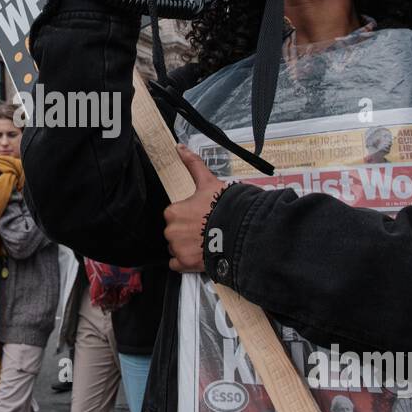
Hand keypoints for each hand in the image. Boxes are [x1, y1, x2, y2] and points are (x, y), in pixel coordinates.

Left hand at [164, 145, 226, 272]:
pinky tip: (199, 255)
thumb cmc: (226, 207)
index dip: (188, 216)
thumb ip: (192, 164)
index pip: (174, 215)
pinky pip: (176, 265)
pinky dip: (185, 262)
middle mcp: (171, 231)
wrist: (241, 231)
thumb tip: (179, 147)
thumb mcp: (209, 182)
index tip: (201, 217)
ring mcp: (178, 249)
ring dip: (187, 246)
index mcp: (173, 212)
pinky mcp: (185, 264)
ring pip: (176, 248)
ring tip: (206, 242)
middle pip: (175, 233)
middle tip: (205, 230)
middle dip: (187, 232)